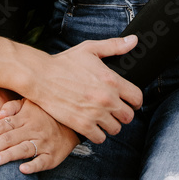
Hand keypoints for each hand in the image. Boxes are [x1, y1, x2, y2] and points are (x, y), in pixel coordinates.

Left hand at [0, 98, 79, 172]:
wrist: (71, 124)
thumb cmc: (44, 114)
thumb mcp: (29, 104)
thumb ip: (12, 106)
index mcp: (25, 116)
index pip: (2, 126)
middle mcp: (33, 129)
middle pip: (8, 138)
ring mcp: (43, 143)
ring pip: (23, 149)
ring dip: (8, 155)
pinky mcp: (52, 156)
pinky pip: (42, 161)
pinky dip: (32, 165)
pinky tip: (22, 170)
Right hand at [26, 35, 142, 142]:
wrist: (41, 77)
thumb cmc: (65, 62)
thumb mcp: (90, 49)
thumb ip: (114, 46)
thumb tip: (134, 40)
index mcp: (111, 80)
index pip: (137, 98)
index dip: (135, 100)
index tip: (129, 100)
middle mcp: (106, 99)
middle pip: (129, 116)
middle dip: (123, 113)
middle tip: (114, 109)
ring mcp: (95, 114)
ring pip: (116, 129)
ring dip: (111, 124)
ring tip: (103, 116)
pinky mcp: (82, 125)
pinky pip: (100, 138)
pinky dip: (98, 133)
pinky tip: (92, 124)